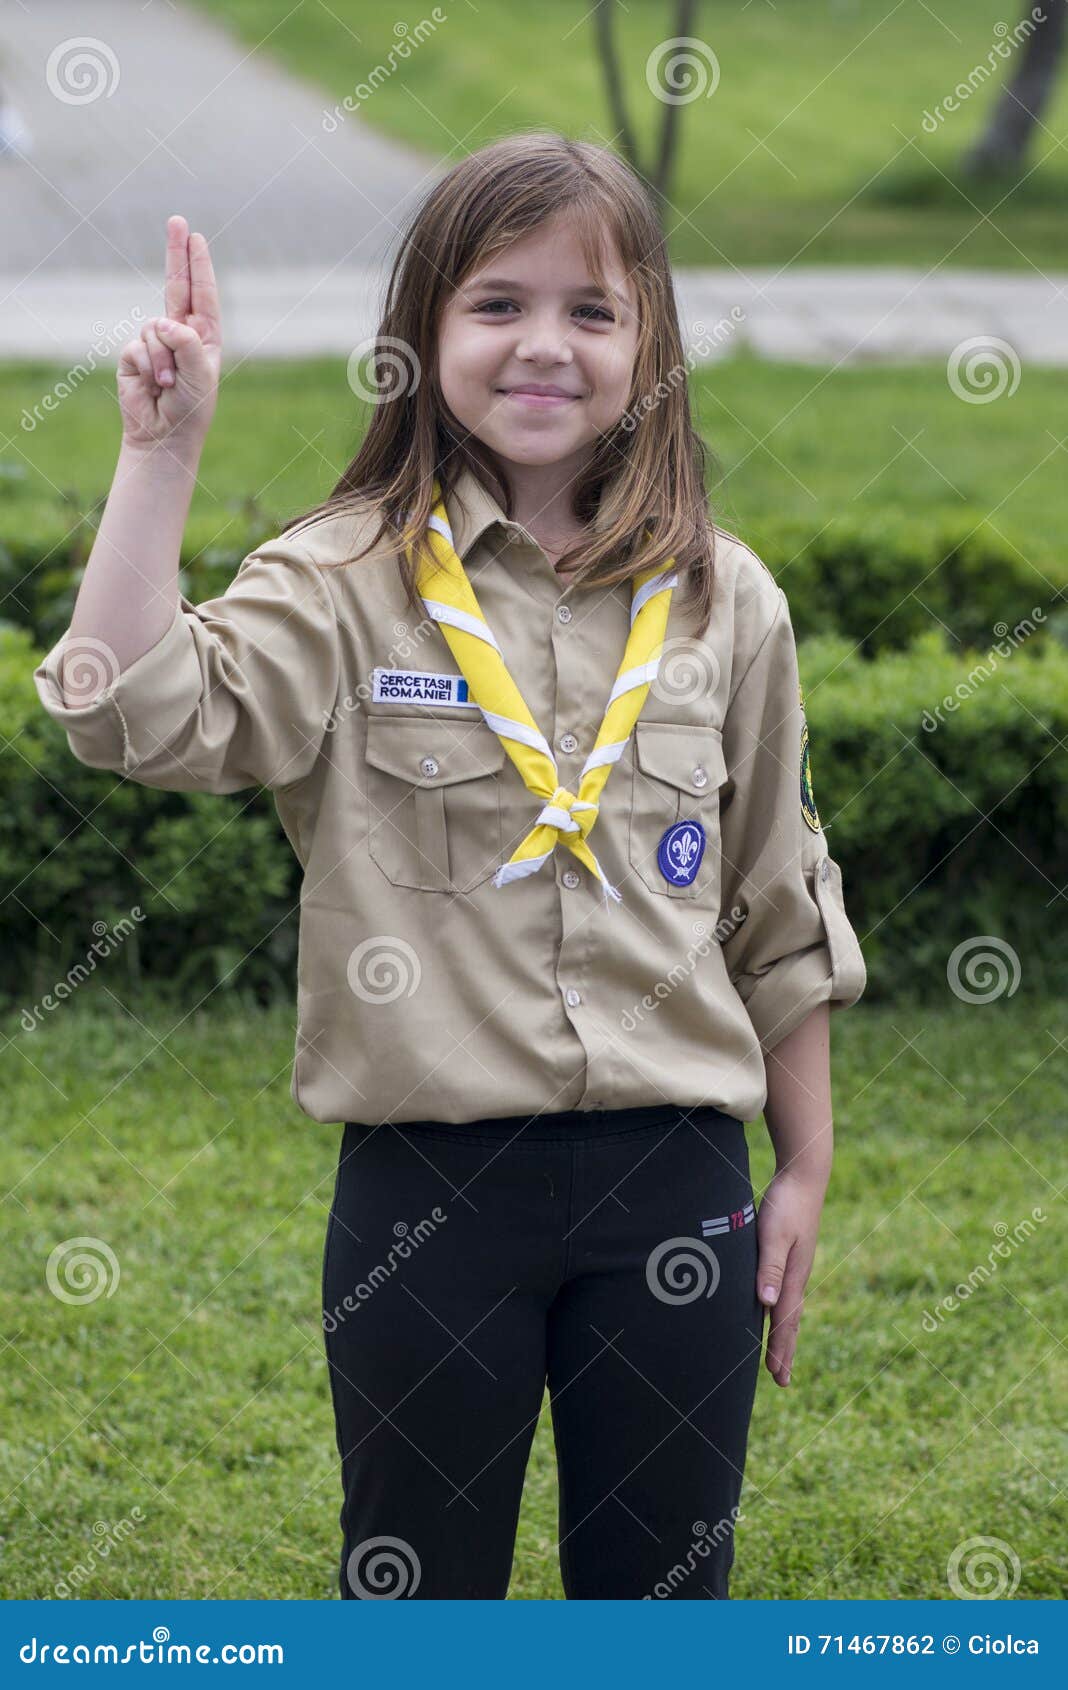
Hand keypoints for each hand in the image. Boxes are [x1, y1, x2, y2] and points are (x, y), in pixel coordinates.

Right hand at [117, 214, 220, 452]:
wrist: (164, 435)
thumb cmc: (190, 407)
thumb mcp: (200, 375)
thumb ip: (188, 344)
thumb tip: (165, 322)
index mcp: (205, 337)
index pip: (202, 294)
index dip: (198, 265)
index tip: (196, 237)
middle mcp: (181, 334)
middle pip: (176, 285)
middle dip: (176, 253)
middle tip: (177, 220)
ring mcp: (155, 342)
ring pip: (154, 330)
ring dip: (162, 361)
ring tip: (168, 385)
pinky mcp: (133, 354)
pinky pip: (137, 346)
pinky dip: (147, 367)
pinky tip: (152, 386)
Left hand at [755, 1164, 827, 1387]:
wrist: (805, 1176)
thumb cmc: (787, 1204)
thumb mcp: (773, 1234)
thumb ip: (769, 1266)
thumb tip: (767, 1304)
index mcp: (793, 1275)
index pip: (784, 1320)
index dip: (779, 1348)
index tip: (777, 1376)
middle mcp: (797, 1275)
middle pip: (791, 1321)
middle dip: (785, 1350)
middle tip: (781, 1380)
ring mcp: (796, 1266)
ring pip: (789, 1309)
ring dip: (784, 1334)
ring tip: (779, 1355)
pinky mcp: (792, 1255)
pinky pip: (786, 1292)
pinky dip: (781, 1312)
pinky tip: (774, 1312)